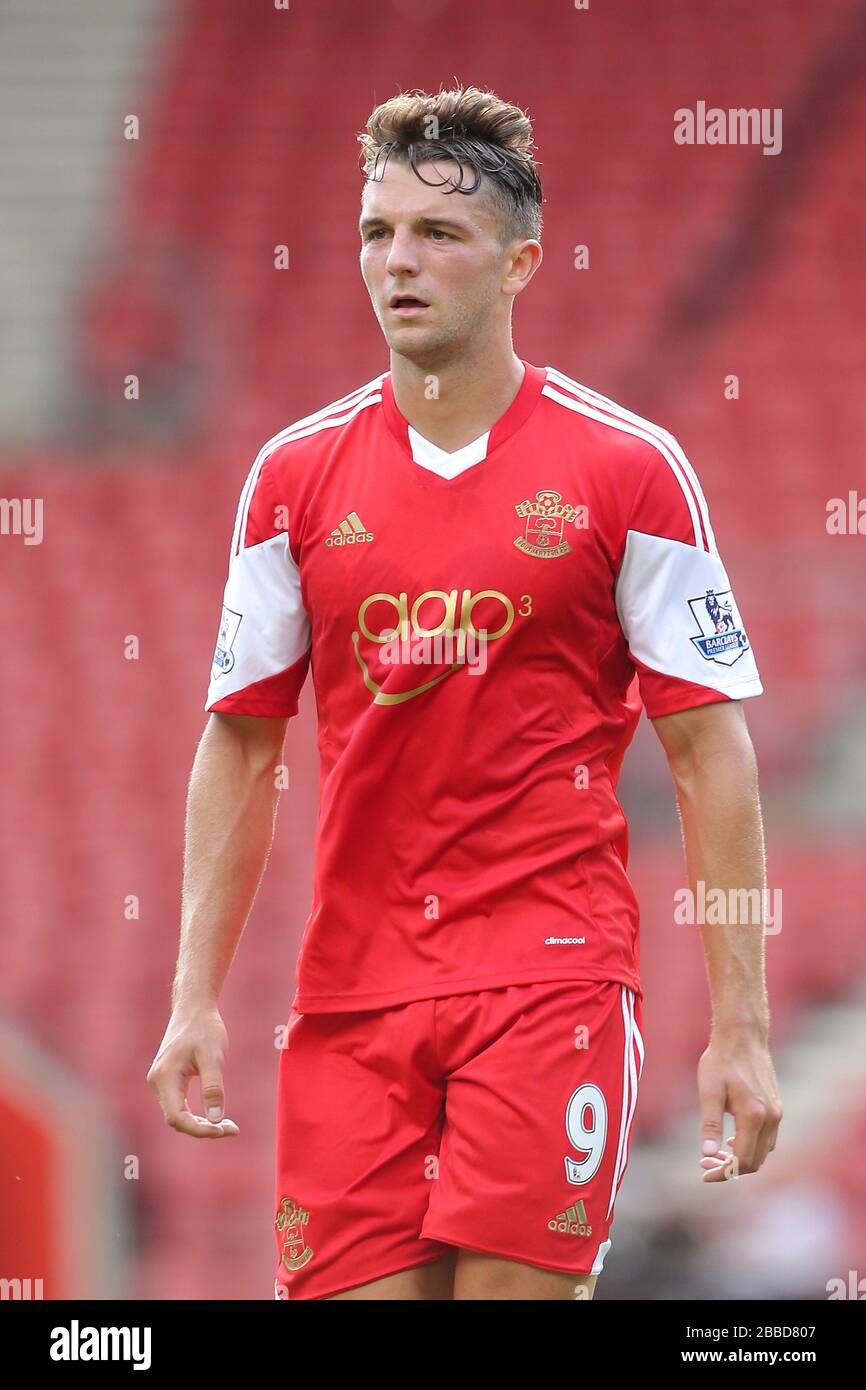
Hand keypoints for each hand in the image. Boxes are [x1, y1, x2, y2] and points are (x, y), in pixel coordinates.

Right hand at [147, 1004, 238, 1137]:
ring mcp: (160, 1082)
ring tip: (228, 1124)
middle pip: (177, 1120)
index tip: (225, 1129)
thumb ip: (213, 1088)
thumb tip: (215, 1120)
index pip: (177, 1117)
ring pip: (178, 1114)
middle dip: (203, 1129)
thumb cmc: (205, 1029)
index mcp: (164, 1077)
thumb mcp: (213, 1057)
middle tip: (232, 1128)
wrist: (194, 1008)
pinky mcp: (167, 1080)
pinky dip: (197, 1114)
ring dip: (201, 1123)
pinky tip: (216, 1115)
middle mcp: (157, 1082)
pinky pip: (180, 1105)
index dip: (200, 1129)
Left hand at [697, 1030, 781, 1180]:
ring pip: (763, 1151)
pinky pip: (768, 1138)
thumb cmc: (721, 1060)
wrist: (743, 1035)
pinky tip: (733, 1137)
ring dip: (742, 1157)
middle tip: (705, 1163)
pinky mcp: (776, 1106)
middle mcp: (771, 1118)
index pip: (743, 1161)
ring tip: (716, 1151)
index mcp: (754, 1116)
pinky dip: (751, 1145)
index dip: (724, 1173)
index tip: (704, 1173)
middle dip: (731, 1168)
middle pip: (755, 1161)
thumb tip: (707, 1154)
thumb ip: (710, 1125)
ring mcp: (776, 1113)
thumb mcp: (709, 1091)